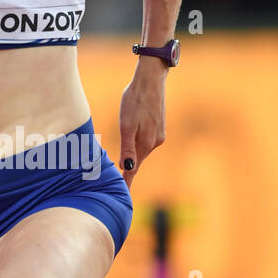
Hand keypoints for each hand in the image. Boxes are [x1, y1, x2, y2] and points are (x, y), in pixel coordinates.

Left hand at [118, 61, 166, 187]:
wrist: (151, 79)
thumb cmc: (135, 99)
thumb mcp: (127, 124)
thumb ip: (127, 148)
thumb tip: (128, 168)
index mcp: (146, 143)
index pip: (134, 169)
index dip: (127, 182)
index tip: (123, 198)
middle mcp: (155, 142)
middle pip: (137, 161)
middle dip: (128, 171)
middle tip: (119, 185)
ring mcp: (159, 135)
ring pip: (141, 150)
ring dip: (131, 156)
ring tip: (121, 164)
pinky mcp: (158, 127)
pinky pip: (145, 142)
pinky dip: (137, 146)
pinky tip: (131, 143)